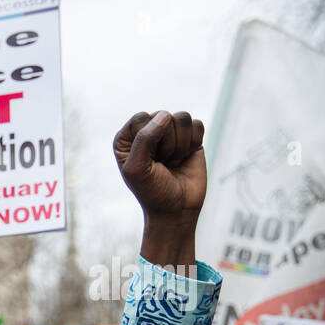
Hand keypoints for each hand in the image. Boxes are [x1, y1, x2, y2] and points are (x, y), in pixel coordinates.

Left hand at [114, 110, 205, 266]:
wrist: (176, 209)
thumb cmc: (152, 191)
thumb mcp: (137, 169)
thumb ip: (144, 139)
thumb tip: (165, 115)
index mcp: (127, 137)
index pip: (141, 118)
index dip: (149, 139)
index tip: (148, 161)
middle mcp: (147, 131)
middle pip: (163, 116)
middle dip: (165, 144)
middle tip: (161, 164)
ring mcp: (169, 132)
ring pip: (182, 118)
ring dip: (180, 145)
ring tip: (172, 161)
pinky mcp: (190, 137)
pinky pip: (197, 125)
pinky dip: (193, 143)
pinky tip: (185, 157)